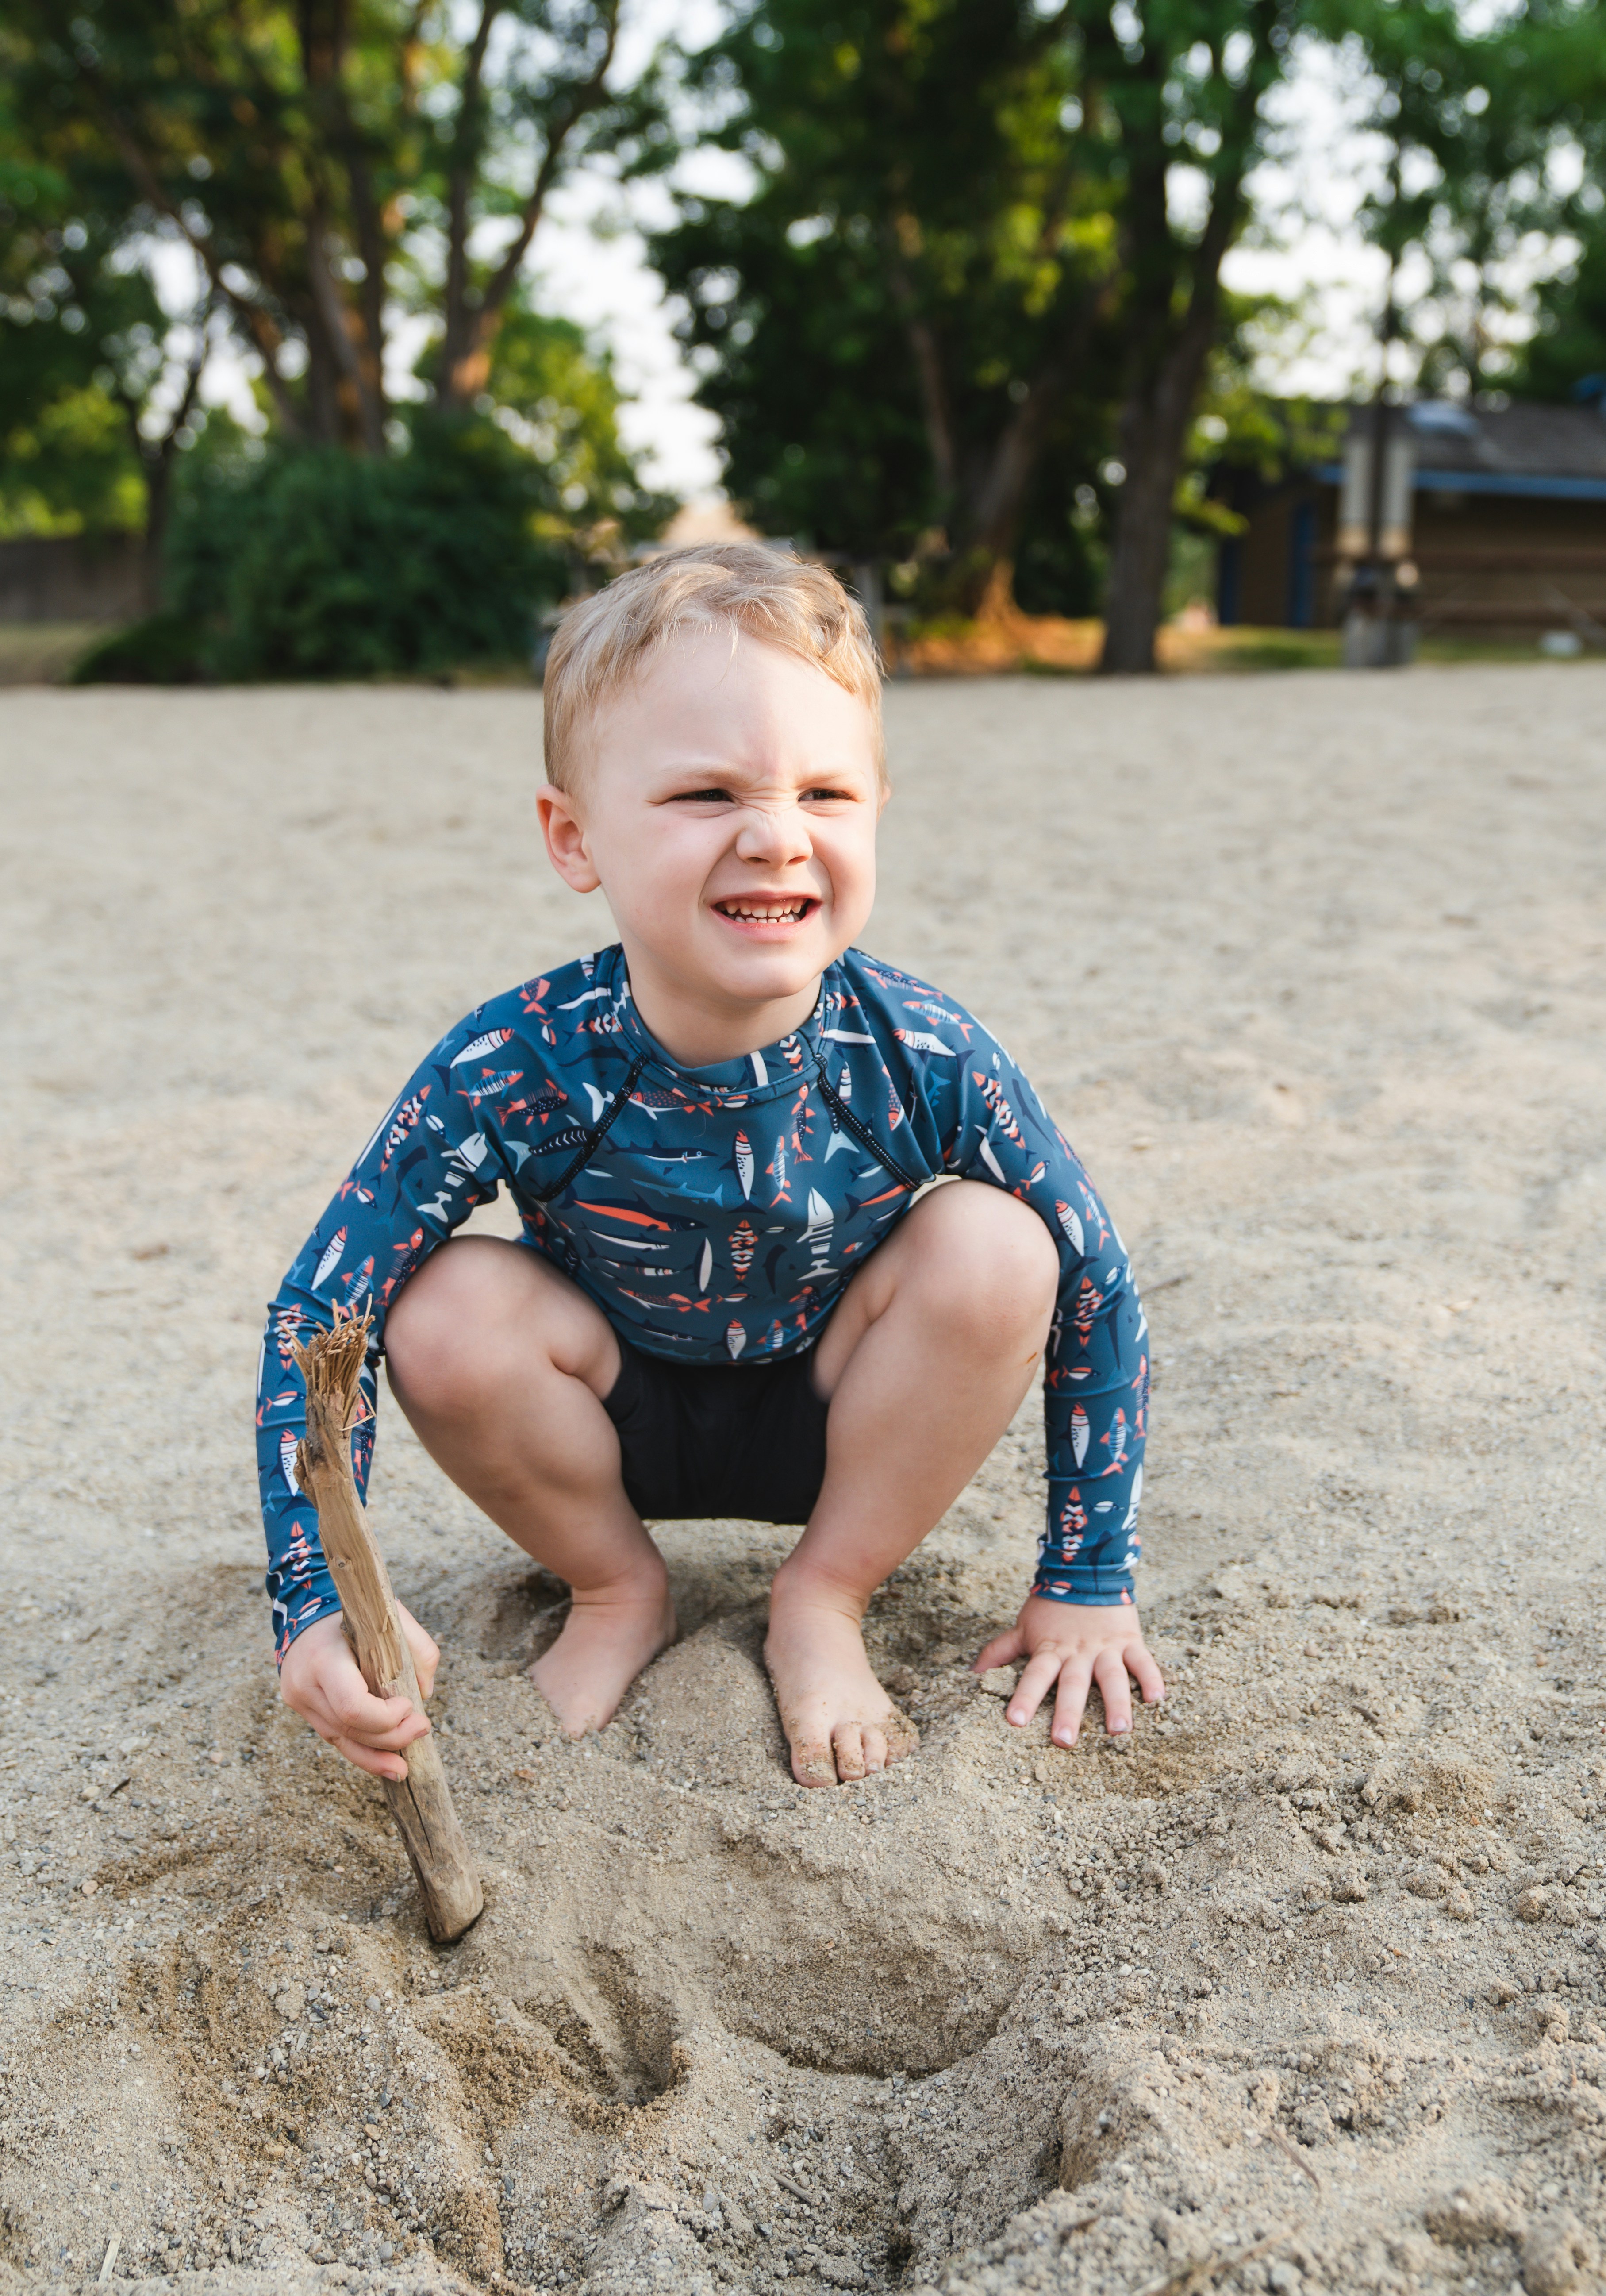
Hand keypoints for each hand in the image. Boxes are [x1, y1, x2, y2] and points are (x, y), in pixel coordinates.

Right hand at [277, 1605, 439, 1780]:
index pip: (351, 1706)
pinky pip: (335, 1739)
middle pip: (350, 1729)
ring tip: (404, 1768)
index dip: (384, 1717)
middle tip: (422, 1730)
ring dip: (376, 1757)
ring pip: (341, 1741)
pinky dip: (362, 1753)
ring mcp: (300, 1701)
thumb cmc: (356, 1613)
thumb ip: (419, 1649)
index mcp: (324, 1658)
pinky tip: (385, 1764)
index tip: (408, 1705)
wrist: (307, 1612)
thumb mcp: (392, 1616)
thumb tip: (425, 1692)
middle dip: (390, 1738)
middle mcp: (305, 1684)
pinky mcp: (303, 1710)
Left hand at [975, 1596, 1163, 1745]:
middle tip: (1064, 1741)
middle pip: (1072, 1684)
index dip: (1025, 1696)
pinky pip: (1142, 1660)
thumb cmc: (1052, 1606)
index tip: (1014, 1721)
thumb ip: (1001, 1650)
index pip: (1035, 1675)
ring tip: (1119, 1730)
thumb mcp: (1024, 1627)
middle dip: (1069, 1712)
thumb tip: (972, 1672)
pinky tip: (1157, 1698)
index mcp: (1051, 1649)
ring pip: (1111, 1676)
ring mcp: (1105, 1647)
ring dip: (1116, 1702)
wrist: (1087, 1570)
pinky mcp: (1129, 1641)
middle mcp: (1078, 1652)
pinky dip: (1151, 1677)